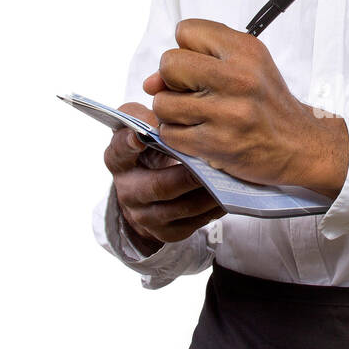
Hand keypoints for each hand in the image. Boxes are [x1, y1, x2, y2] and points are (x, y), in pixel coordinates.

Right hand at [102, 101, 225, 253]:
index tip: (140, 136)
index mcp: (118, 161)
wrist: (147, 191)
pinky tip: (229, 194)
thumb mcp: (140, 129)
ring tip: (229, 177)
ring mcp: (147, 216)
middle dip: (187, 176)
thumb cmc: (149, 151)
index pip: (119, 152)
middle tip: (210, 161)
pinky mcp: (168, 232)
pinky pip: (196, 222)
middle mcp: (128, 191)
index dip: (127, 145)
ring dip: (208, 192)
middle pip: (159, 187)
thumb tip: (158, 117)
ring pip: (184, 207)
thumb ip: (144, 116)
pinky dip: (214, 207)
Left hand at [142, 20, 348, 198]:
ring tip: (199, 116)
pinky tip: (201, 134)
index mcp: (246, 50)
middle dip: (173, 81)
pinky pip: (170, 134)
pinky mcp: (217, 144)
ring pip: (163, 103)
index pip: (186, 30)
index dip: (186, 49)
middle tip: (196, 93)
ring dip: (173, 112)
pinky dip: (179, 136)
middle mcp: (238, 78)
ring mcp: (227, 113)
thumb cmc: (268, 105)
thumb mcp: (249, 65)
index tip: (203, 67)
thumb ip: (199, 59)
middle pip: (169, 64)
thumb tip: (149, 81)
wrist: (300, 146)